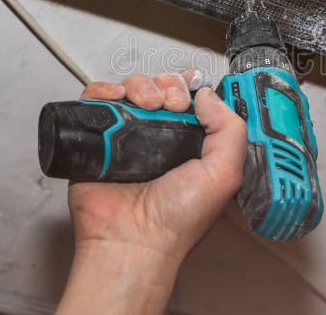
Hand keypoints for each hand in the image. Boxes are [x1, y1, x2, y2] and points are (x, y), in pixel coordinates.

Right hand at [58, 70, 246, 314]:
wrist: (133, 240)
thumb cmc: (177, 220)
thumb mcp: (225, 174)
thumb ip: (230, 129)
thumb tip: (209, 95)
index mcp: (190, 144)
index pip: (191, 98)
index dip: (192, 86)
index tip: (193, 87)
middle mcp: (158, 138)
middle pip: (161, 87)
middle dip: (169, 85)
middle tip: (172, 103)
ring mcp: (126, 136)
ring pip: (132, 87)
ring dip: (142, 85)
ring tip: (147, 104)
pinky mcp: (96, 138)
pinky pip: (96, 99)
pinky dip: (104, 90)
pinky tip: (117, 99)